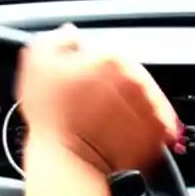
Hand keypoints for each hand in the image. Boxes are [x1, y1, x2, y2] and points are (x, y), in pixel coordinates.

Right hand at [16, 26, 179, 174]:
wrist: (67, 161)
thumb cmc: (49, 115)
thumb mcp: (36, 61)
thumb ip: (57, 39)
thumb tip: (71, 34)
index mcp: (111, 57)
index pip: (106, 54)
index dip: (91, 68)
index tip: (80, 82)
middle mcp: (137, 79)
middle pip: (127, 75)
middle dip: (112, 87)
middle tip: (90, 106)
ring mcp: (151, 107)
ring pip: (142, 98)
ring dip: (128, 106)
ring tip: (105, 123)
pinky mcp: (158, 134)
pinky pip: (153, 124)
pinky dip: (141, 127)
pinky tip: (121, 134)